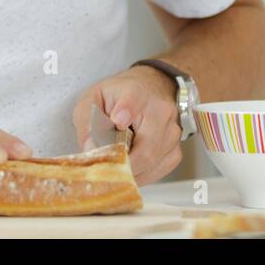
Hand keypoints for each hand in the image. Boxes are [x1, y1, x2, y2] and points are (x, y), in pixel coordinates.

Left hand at [72, 66, 181, 185]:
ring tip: (118, 162)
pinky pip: (162, 168)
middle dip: (123, 163)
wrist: (147, 90)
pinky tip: (133, 166)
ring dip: (132, 169)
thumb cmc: (117, 97)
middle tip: (107, 168)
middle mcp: (159, 109)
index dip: (127, 111)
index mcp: (135, 92)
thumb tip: (90, 148)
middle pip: (146, 146)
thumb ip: (87, 122)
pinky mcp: (177, 148)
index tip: (119, 121)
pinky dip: (144, 174)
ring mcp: (172, 129)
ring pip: (153, 161)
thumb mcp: (92, 100)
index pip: (134, 100)